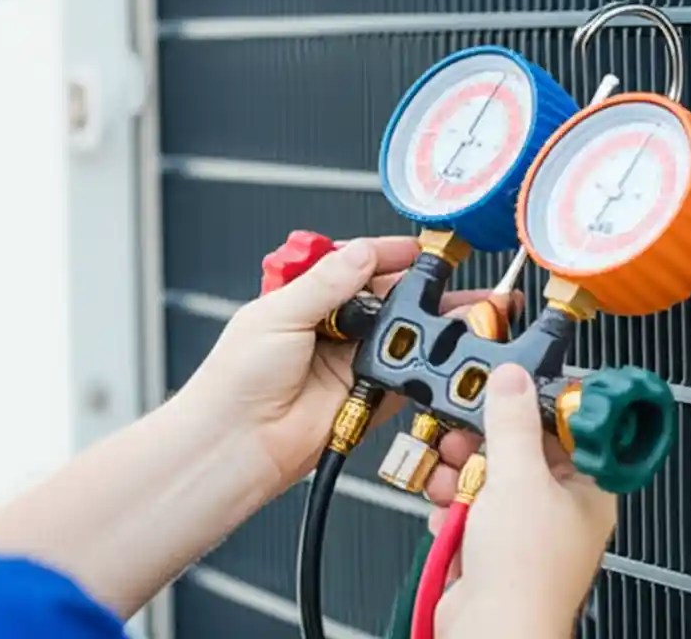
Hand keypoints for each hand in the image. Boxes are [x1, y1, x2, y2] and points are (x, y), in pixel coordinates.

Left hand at [178, 236, 518, 492]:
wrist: (237, 442)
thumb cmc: (236, 380)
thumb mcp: (278, 313)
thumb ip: (326, 281)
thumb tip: (363, 251)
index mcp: (304, 299)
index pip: (354, 265)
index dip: (387, 254)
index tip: (418, 249)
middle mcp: (330, 328)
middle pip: (385, 299)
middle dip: (418, 289)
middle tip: (447, 279)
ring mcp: (350, 362)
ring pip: (399, 335)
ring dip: (425, 325)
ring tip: (454, 312)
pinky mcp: (367, 397)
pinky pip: (403, 376)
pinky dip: (420, 366)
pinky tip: (434, 352)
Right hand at [429, 364, 617, 637]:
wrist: (490, 629)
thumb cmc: (525, 571)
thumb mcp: (517, 476)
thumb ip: (511, 423)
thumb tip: (514, 379)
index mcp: (586, 490)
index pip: (567, 430)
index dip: (536, 408)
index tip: (507, 393)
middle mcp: (559, 510)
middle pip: (519, 453)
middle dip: (482, 444)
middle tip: (461, 436)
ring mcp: (524, 532)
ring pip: (488, 481)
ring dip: (459, 476)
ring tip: (446, 478)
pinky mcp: (491, 549)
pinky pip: (469, 511)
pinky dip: (451, 509)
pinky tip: (445, 513)